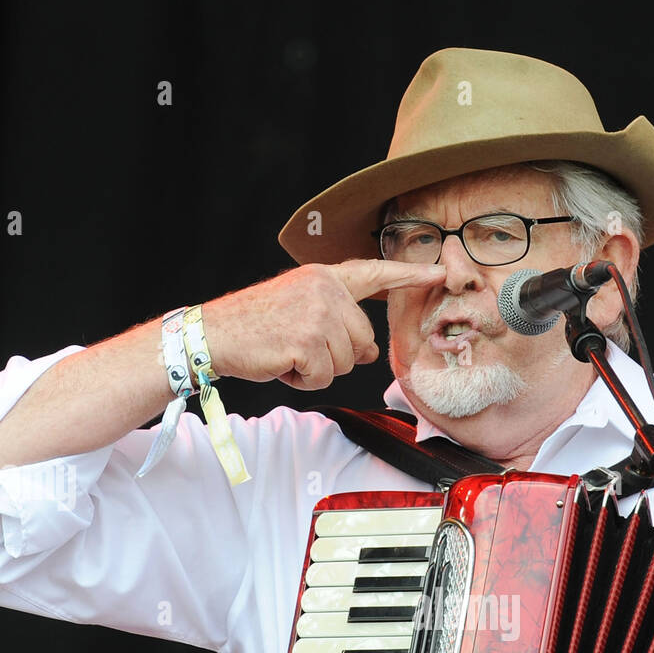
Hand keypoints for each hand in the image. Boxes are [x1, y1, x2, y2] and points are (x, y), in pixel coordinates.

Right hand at [201, 260, 446, 390]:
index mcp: (324, 277)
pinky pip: (323, 376)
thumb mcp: (300, 310)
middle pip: (363, 340)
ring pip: (345, 362)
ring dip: (317, 369)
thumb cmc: (254, 326)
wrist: (213, 334)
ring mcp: (318, 315)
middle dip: (336, 355)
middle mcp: (325, 290)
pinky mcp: (308, 341)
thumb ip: (338, 322)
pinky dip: (303, 380)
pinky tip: (281, 363)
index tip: (440, 272)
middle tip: (299, 347)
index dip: (408, 275)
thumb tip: (371, 353)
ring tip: (286, 352)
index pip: (374, 274)